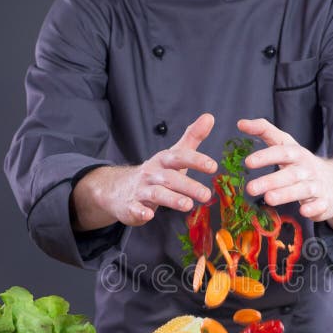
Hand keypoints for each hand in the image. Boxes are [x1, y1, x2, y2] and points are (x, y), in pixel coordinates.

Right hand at [71, 113, 217, 229]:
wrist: (120, 187)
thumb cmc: (156, 172)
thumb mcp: (173, 154)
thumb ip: (192, 138)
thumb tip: (209, 117)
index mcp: (163, 161)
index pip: (179, 157)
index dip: (195, 160)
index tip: (213, 166)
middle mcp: (152, 174)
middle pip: (170, 178)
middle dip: (188, 186)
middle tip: (206, 195)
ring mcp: (141, 190)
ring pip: (156, 194)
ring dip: (171, 199)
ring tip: (188, 205)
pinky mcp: (131, 206)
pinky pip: (135, 209)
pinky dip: (140, 212)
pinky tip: (148, 216)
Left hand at [239, 118, 332, 234]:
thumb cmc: (303, 164)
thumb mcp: (287, 146)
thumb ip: (266, 133)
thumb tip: (241, 123)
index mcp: (297, 154)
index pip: (282, 151)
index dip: (266, 155)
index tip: (248, 161)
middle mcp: (307, 169)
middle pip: (290, 173)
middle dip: (270, 181)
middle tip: (251, 188)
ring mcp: (317, 186)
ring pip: (303, 189)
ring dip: (286, 194)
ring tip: (269, 198)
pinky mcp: (324, 203)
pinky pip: (320, 205)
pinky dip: (313, 208)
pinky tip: (303, 212)